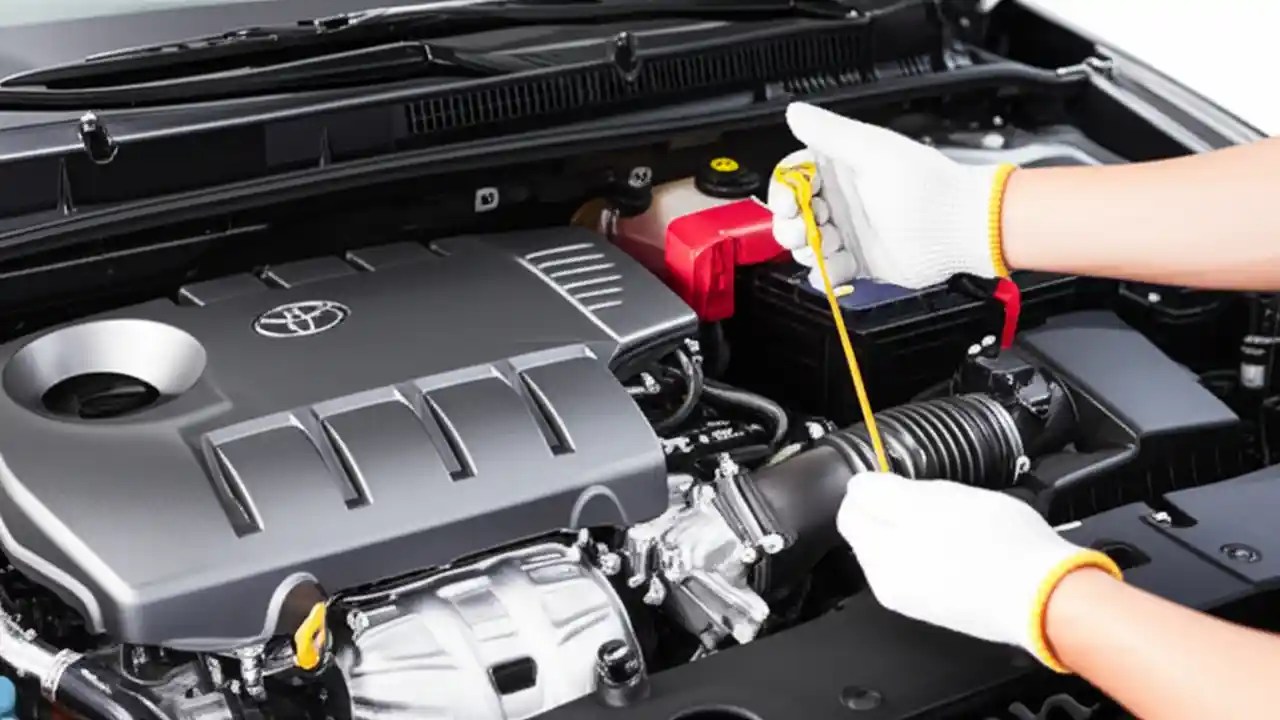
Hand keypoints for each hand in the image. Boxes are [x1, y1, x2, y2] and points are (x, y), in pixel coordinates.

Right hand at [768, 102, 1013, 289]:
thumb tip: (796, 113)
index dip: (783, 192)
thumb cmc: (926, 185)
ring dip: (809, 250)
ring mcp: (849, 233)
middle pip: (793, 216)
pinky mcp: (861, 262)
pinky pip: (830, 273)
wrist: (960, 226)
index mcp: (840, 170)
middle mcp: (841, 201)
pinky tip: (833, 270)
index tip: (787, 201)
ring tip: (832, 245)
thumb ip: (830, 133)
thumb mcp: (872, 151)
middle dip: (791, 225)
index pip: (793, 178)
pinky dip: (825, 276)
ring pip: (807, 246)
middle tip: (806, 228)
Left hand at [838, 472, 1121, 671]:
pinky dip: (938, 549)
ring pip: (902, 547)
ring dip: (918, 528)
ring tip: (955, 518)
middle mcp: (890, 584)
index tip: (892, 477)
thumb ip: (886, 491)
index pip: (850, 512)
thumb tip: (858, 485)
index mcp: (879, 557)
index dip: (869, 486)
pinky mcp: (943, 606)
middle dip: (895, 508)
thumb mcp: (936, 497)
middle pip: (874, 531)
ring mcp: (917, 598)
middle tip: (931, 496)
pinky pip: (927, 567)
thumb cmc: (998, 547)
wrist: (1047, 596)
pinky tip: (968, 541)